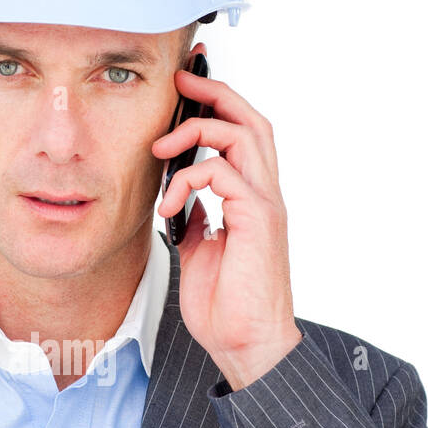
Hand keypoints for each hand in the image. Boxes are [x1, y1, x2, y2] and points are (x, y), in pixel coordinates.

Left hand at [154, 60, 301, 389]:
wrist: (247, 346)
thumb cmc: (227, 308)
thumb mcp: (200, 252)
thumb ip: (195, 219)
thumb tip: (179, 199)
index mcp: (252, 201)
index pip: (243, 135)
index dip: (218, 106)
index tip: (185, 88)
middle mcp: (264, 196)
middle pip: (252, 120)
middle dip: (216, 93)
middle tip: (180, 82)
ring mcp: (264, 205)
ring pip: (244, 135)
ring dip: (199, 129)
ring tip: (162, 147)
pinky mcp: (258, 219)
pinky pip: (224, 173)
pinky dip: (189, 178)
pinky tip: (168, 204)